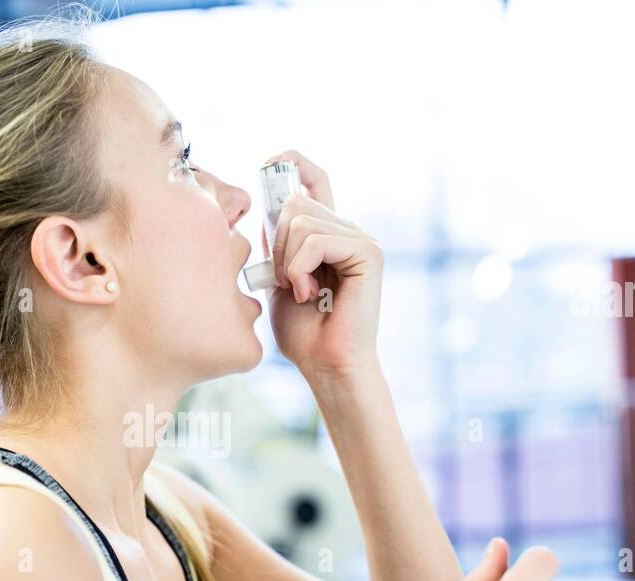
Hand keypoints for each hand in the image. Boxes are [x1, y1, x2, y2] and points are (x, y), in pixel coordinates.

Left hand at [259, 149, 382, 382]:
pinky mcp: (368, 252)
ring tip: (301, 291)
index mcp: (327, 233)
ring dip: (288, 260)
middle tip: (286, 280)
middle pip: (294, 201)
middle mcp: (347, 230)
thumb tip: (265, 207)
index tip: (268, 162)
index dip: (291, 162)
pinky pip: (316, 239)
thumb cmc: (303, 332)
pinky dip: (300, 267)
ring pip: (301, 220)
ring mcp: (360, 239)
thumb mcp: (278, 278)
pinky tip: (311, 293)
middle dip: (277, 242)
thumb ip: (276, 245)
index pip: (314, 179)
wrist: (325, 365)